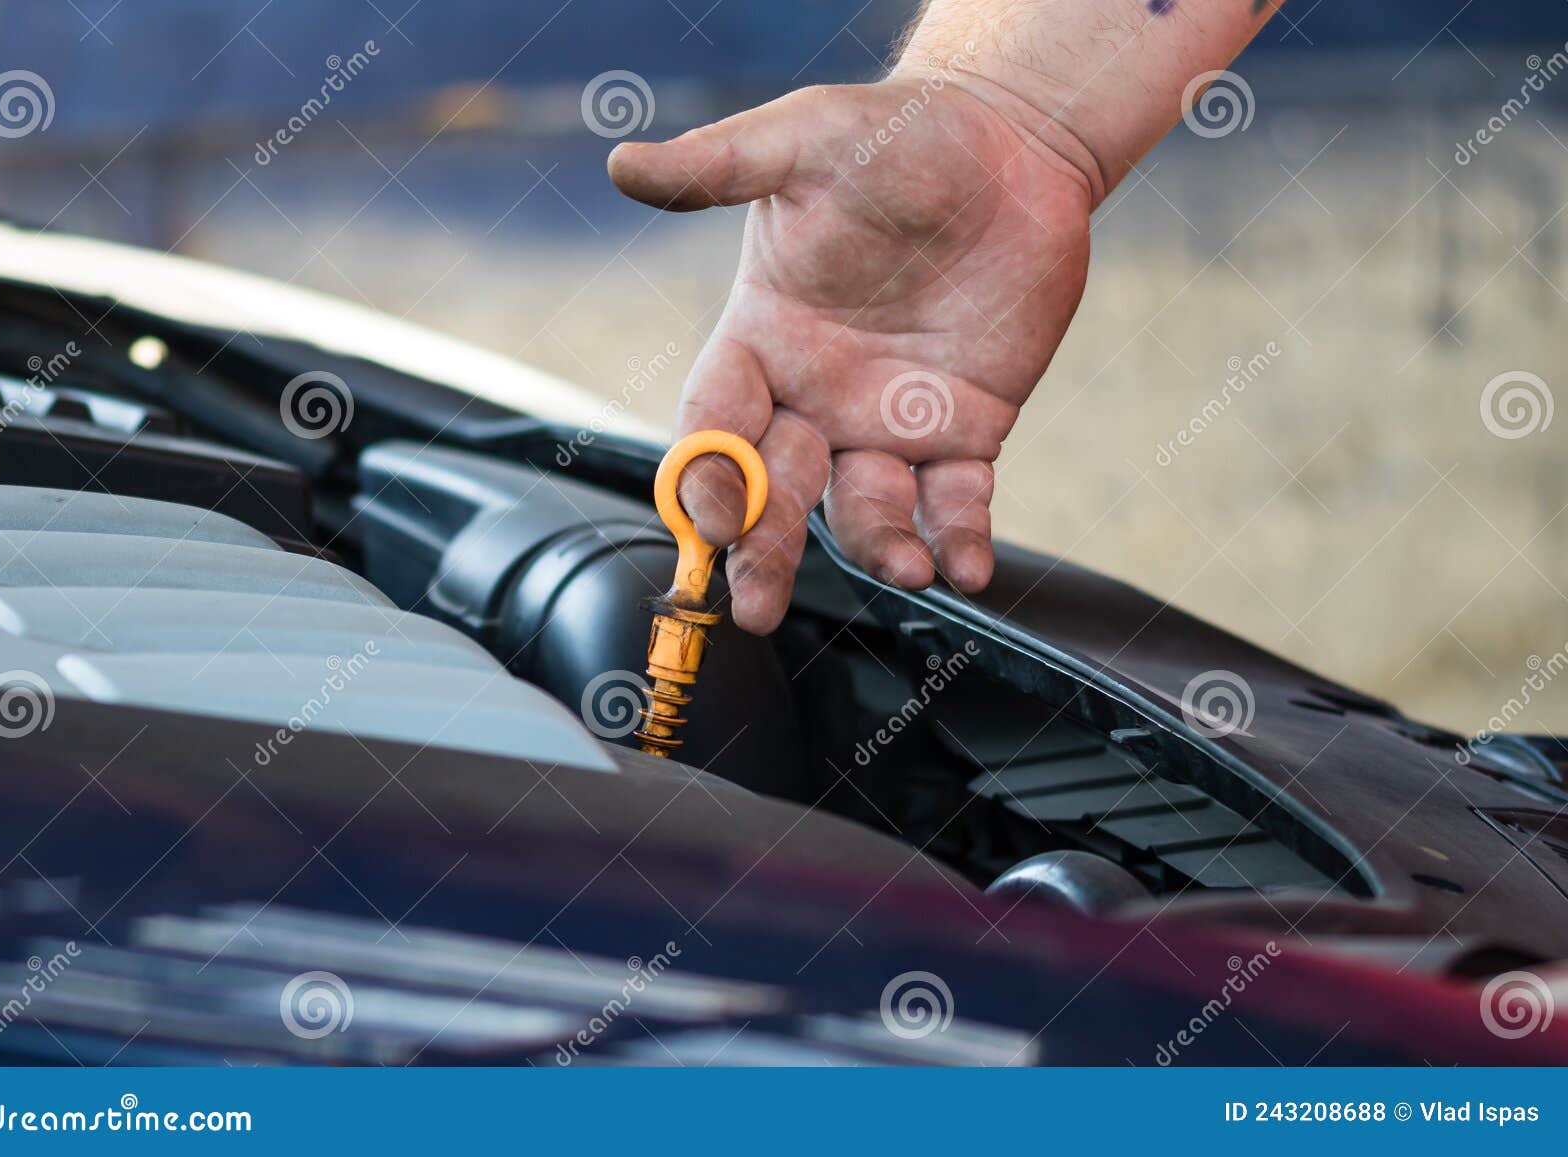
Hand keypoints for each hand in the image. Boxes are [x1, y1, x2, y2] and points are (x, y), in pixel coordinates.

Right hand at [609, 77, 1092, 633]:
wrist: (1007, 147)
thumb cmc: (895, 138)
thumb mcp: (803, 142)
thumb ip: (719, 166)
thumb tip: (622, 165)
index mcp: (761, 338)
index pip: (717, 424)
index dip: (710, 476)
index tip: (714, 521)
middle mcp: (814, 395)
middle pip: (775, 490)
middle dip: (764, 548)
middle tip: (757, 605)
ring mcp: (886, 421)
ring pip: (864, 509)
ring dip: (876, 548)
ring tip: (905, 569)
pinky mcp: (962, 430)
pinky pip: (952, 500)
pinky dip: (958, 537)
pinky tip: (966, 566)